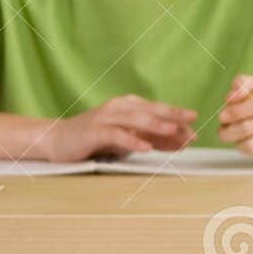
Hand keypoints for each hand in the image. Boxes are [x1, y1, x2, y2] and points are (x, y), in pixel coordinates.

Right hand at [46, 95, 196, 162]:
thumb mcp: (128, 138)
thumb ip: (153, 139)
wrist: (57, 140)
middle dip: (174, 117)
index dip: (178, 120)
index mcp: (131, 106)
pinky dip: (132, 140)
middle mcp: (120, 107)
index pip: (159, 112)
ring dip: (157, 125)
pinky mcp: (93, 131)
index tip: (195, 132)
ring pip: (136, 119)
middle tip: (193, 123)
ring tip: (174, 131)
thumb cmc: (96, 139)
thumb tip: (183, 141)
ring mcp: (106, 117)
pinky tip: (146, 147)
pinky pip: (116, 135)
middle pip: (152, 110)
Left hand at [217, 77, 252, 166]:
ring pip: (251, 147)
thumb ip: (243, 84)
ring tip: (242, 141)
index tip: (223, 117)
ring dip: (240, 146)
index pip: (251, 105)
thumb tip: (228, 99)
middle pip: (245, 128)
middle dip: (227, 132)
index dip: (231, 113)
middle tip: (224, 133)